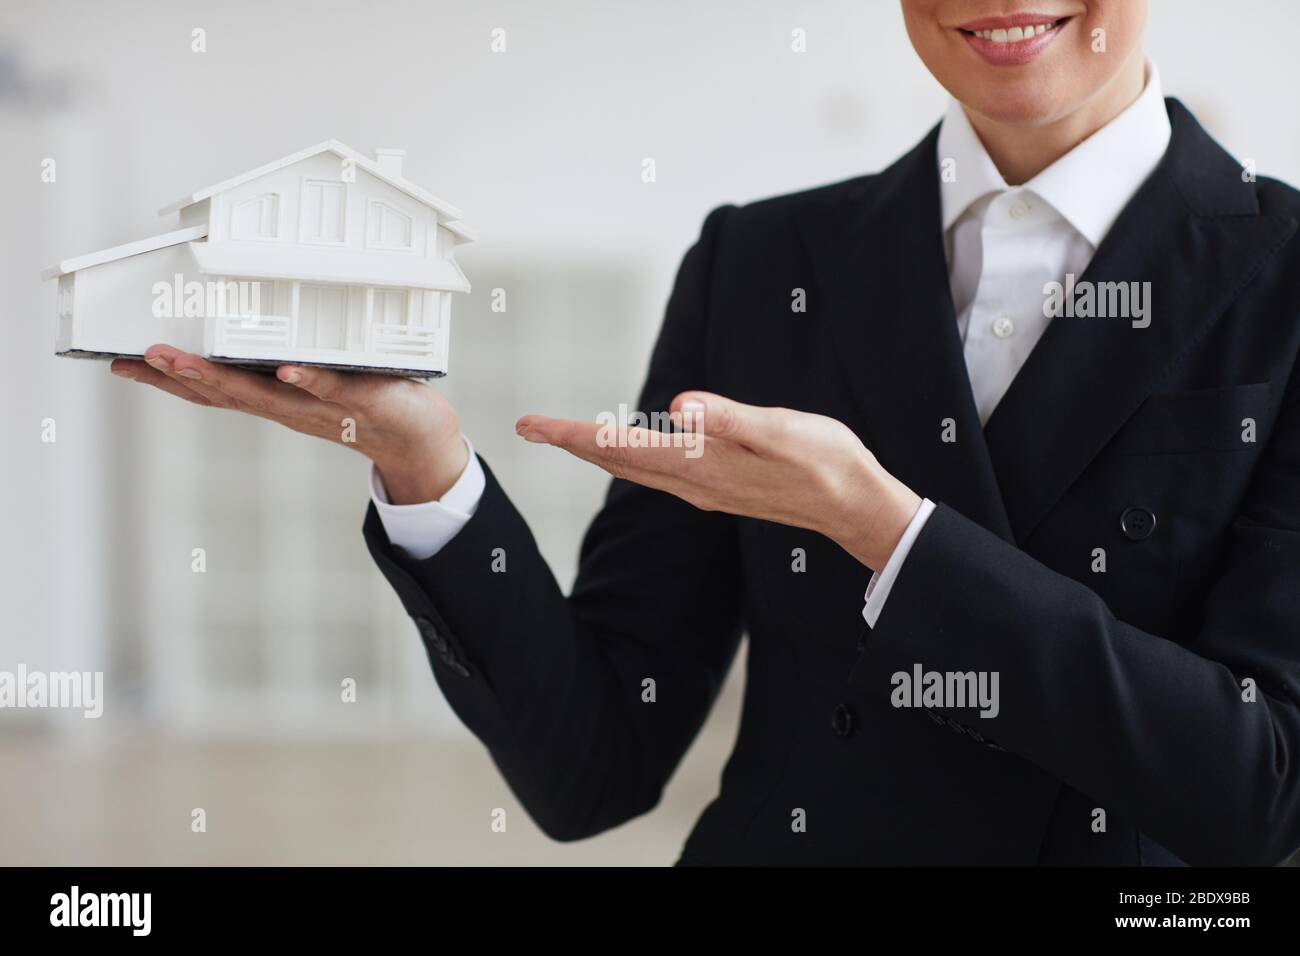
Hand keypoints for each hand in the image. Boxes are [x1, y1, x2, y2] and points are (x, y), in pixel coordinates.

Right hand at [110, 344, 467, 503]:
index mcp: (275, 398)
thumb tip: (247, 333)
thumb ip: (282, 362)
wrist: (420, 439)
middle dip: (178, 375)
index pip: (213, 389)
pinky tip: (286, 369)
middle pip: (225, 392)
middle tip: (135, 357)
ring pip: (266, 393)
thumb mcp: (315, 382)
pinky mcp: (363, 400)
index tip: (120, 361)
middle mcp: (290, 405)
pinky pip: (332, 389)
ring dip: (224, 377)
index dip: (166, 379)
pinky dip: (309, 379)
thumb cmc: (368, 401)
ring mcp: (323, 405)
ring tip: (182, 360)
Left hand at [515, 391, 921, 570]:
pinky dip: (628, 458)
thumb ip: (730, 418)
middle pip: (616, 461)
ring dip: (595, 452)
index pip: (621, 447)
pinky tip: (628, 452)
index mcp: (700, 464)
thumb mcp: (782, 430)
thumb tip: (680, 407)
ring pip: (634, 469)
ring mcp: (704, 489)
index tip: (532, 424)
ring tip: (566, 437)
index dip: (572, 435)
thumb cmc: (824, 462)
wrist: (854, 505)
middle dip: (571, 444)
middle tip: (529, 426)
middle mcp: (693, 482)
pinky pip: (656, 473)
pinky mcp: (718, 488)